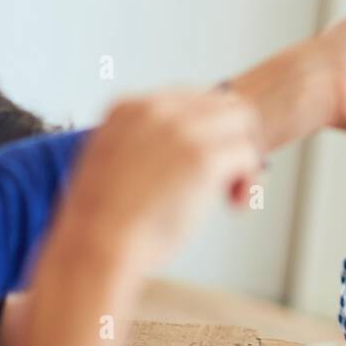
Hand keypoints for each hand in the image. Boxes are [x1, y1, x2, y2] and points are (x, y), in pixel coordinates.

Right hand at [56, 90, 263, 274]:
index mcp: (128, 107)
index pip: (191, 97)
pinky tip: (233, 205)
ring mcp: (182, 131)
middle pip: (223, 103)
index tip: (203, 162)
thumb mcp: (110, 161)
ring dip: (243, 157)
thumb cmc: (101, 222)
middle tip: (226, 174)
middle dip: (231, 137)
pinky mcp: (204, 157)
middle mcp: (156, 110)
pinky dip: (249, 183)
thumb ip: (139, 142)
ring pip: (242, 123)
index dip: (207, 131)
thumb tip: (180, 149)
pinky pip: (249, 155)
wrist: (96, 248)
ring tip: (229, 192)